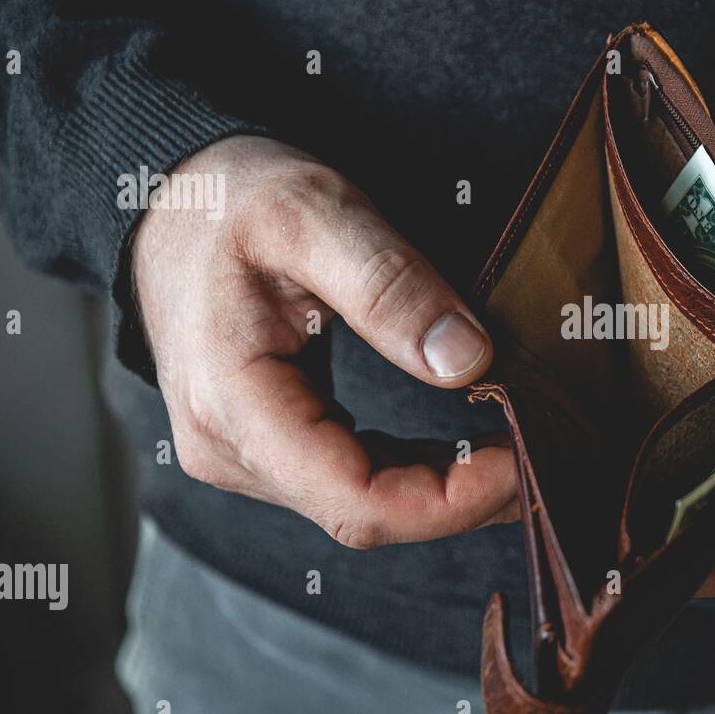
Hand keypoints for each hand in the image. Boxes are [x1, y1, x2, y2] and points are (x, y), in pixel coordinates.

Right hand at [132, 135, 519, 547]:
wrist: (173, 199)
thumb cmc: (232, 199)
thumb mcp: (316, 215)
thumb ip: (390, 287)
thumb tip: (467, 361)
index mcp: (231, 403)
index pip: (356, 500)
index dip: (452, 500)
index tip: (522, 462)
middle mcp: (228, 449)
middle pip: (364, 514)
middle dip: (461, 501)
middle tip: (541, 459)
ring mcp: (244, 453)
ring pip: (361, 506)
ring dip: (444, 493)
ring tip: (516, 454)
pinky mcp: (266, 444)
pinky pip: (350, 480)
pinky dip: (415, 473)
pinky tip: (465, 451)